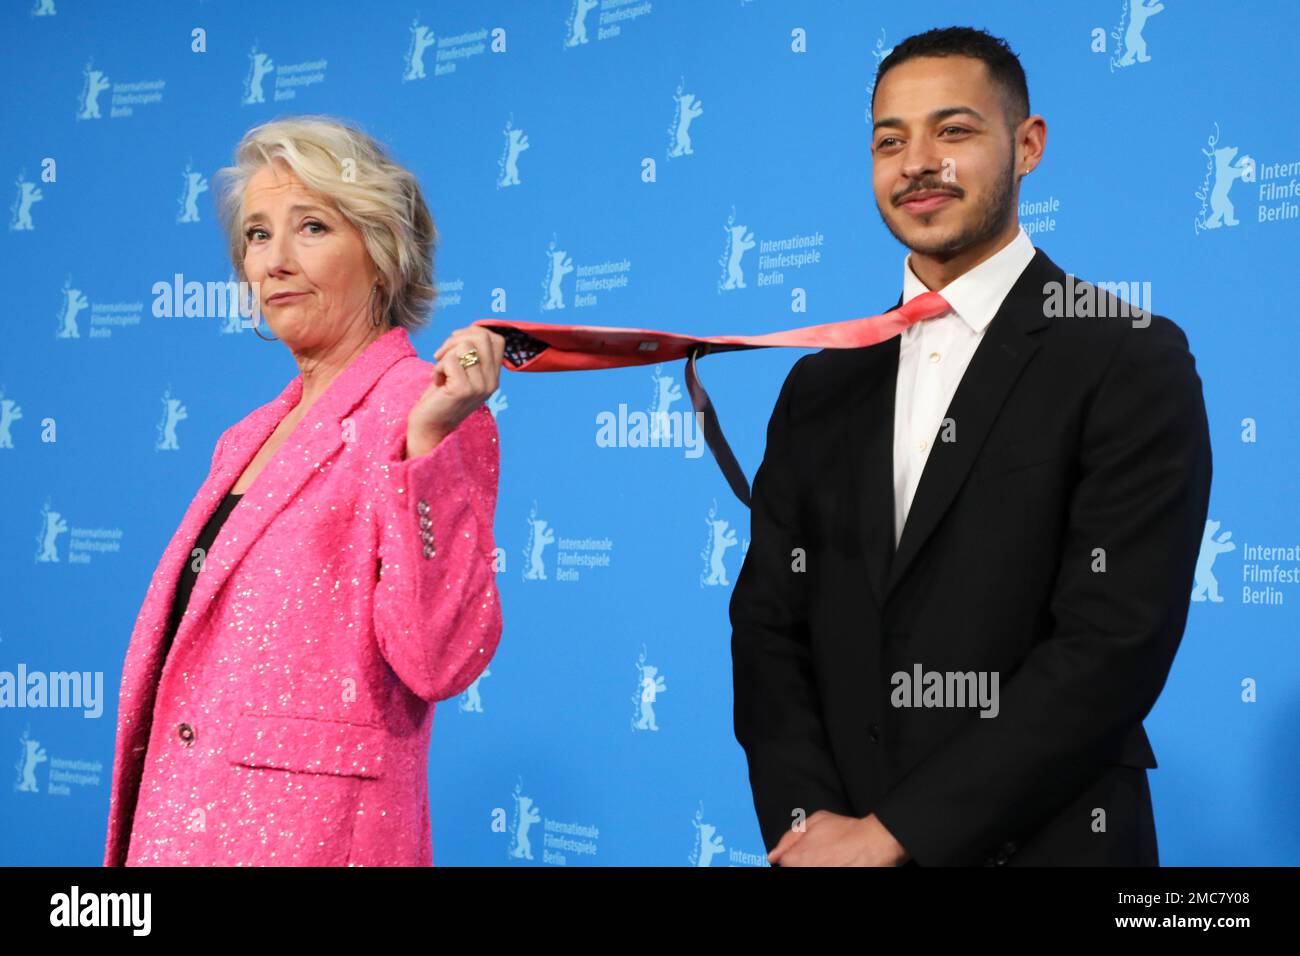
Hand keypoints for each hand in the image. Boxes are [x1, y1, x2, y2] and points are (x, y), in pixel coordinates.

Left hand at [406, 326, 504, 457]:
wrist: (430, 427)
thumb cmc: (441, 397)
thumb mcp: (462, 372)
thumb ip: (471, 354)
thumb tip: (471, 330)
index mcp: (494, 377)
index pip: (496, 339)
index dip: (473, 333)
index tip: (455, 345)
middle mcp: (492, 382)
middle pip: (482, 336)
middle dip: (456, 339)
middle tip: (442, 355)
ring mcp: (480, 387)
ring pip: (465, 346)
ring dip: (445, 354)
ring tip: (440, 371)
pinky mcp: (463, 390)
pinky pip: (450, 360)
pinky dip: (438, 367)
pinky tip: (437, 381)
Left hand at [767, 811, 909, 866]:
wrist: (874, 842)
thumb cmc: (846, 830)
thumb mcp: (815, 821)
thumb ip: (789, 838)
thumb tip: (773, 855)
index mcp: (795, 858)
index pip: (784, 864)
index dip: (795, 858)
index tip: (804, 854)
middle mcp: (804, 870)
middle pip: (795, 870)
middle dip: (805, 864)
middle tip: (821, 857)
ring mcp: (819, 876)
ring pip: (808, 873)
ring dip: (817, 866)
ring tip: (832, 860)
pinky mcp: (834, 881)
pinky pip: (821, 876)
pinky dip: (831, 868)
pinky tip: (839, 863)